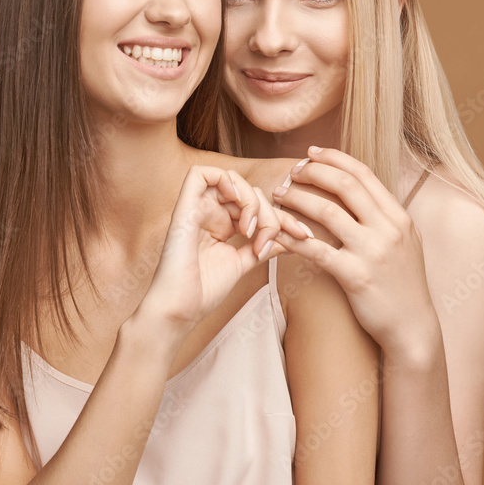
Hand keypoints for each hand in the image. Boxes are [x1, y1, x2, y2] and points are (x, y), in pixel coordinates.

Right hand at [136, 165, 311, 339]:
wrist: (180, 310)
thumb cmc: (203, 292)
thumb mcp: (243, 263)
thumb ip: (264, 246)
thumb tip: (292, 236)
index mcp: (221, 225)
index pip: (259, 206)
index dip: (284, 217)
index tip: (303, 235)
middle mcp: (209, 213)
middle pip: (250, 191)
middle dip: (270, 213)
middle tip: (268, 240)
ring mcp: (196, 208)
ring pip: (232, 179)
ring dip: (251, 200)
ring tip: (250, 230)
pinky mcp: (184, 207)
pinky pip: (200, 174)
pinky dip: (225, 181)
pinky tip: (236, 204)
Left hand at [271, 147, 440, 358]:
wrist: (413, 327)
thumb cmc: (403, 284)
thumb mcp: (405, 242)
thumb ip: (383, 216)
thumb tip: (359, 190)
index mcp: (398, 216)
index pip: (363, 173)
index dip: (334, 158)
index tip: (311, 153)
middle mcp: (388, 229)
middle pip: (345, 185)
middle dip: (313, 173)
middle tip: (291, 172)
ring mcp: (372, 252)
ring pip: (327, 213)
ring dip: (297, 199)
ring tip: (278, 197)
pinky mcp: (355, 276)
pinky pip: (316, 250)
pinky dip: (292, 239)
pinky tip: (276, 235)